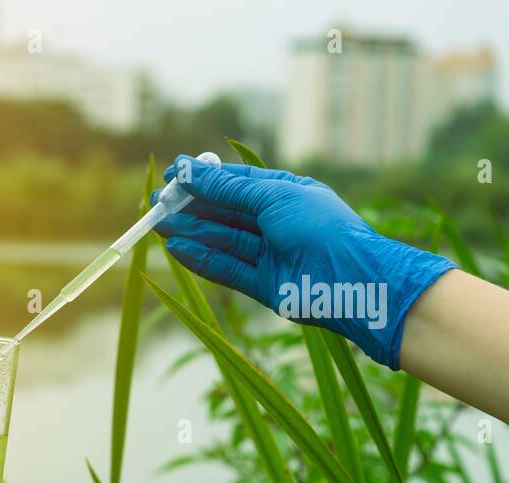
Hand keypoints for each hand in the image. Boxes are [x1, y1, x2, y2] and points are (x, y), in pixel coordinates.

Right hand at [152, 156, 454, 369]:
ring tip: (158, 224)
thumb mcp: (273, 196)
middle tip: (157, 202)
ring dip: (191, 231)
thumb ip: (228, 188)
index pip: (237, 183)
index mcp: (286, 194)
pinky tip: (178, 248)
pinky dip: (202, 259)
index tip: (174, 174)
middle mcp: (277, 223)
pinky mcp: (263, 285)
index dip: (205, 178)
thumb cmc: (321, 227)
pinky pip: (226, 268)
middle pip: (225, 213)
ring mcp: (269, 255)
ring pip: (221, 240)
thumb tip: (190, 171)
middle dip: (191, 207)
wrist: (350, 279)